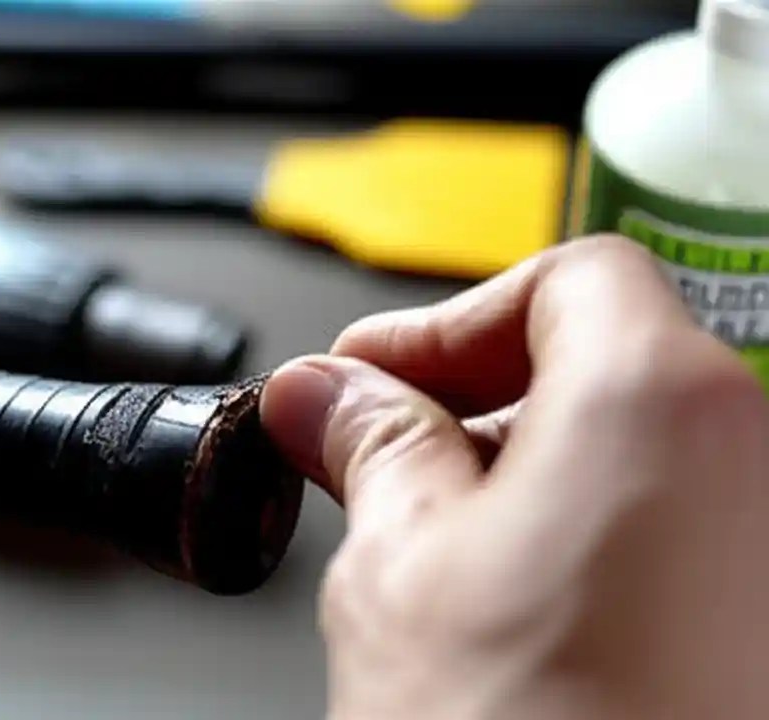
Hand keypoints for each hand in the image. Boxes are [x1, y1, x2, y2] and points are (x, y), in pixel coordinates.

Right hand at [261, 236, 768, 719]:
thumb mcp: (402, 566)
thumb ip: (368, 444)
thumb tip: (324, 397)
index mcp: (666, 407)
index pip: (564, 281)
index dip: (443, 323)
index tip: (365, 377)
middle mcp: (762, 464)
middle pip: (602, 364)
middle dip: (469, 402)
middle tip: (372, 455)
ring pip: (639, 457)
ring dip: (519, 477)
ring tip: (429, 552)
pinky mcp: (763, 625)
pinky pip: (681, 538)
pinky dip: (588, 542)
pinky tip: (506, 609)